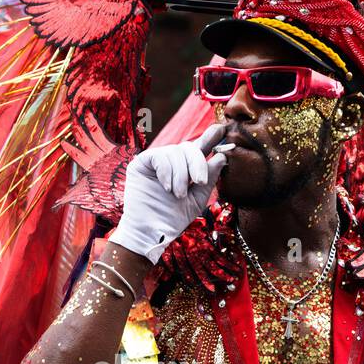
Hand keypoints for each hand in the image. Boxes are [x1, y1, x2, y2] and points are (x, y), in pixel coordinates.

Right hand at [109, 123, 231, 263]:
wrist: (151, 234)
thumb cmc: (173, 219)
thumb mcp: (197, 199)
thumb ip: (209, 178)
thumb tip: (222, 155)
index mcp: (186, 169)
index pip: (200, 148)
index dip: (211, 137)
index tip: (223, 129)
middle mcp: (171, 162)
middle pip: (189, 147)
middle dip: (198, 162)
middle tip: (199, 181)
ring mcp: (156, 161)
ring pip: (175, 151)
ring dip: (181, 174)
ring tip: (178, 194)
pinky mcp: (141, 163)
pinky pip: (159, 156)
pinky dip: (166, 171)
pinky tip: (166, 187)